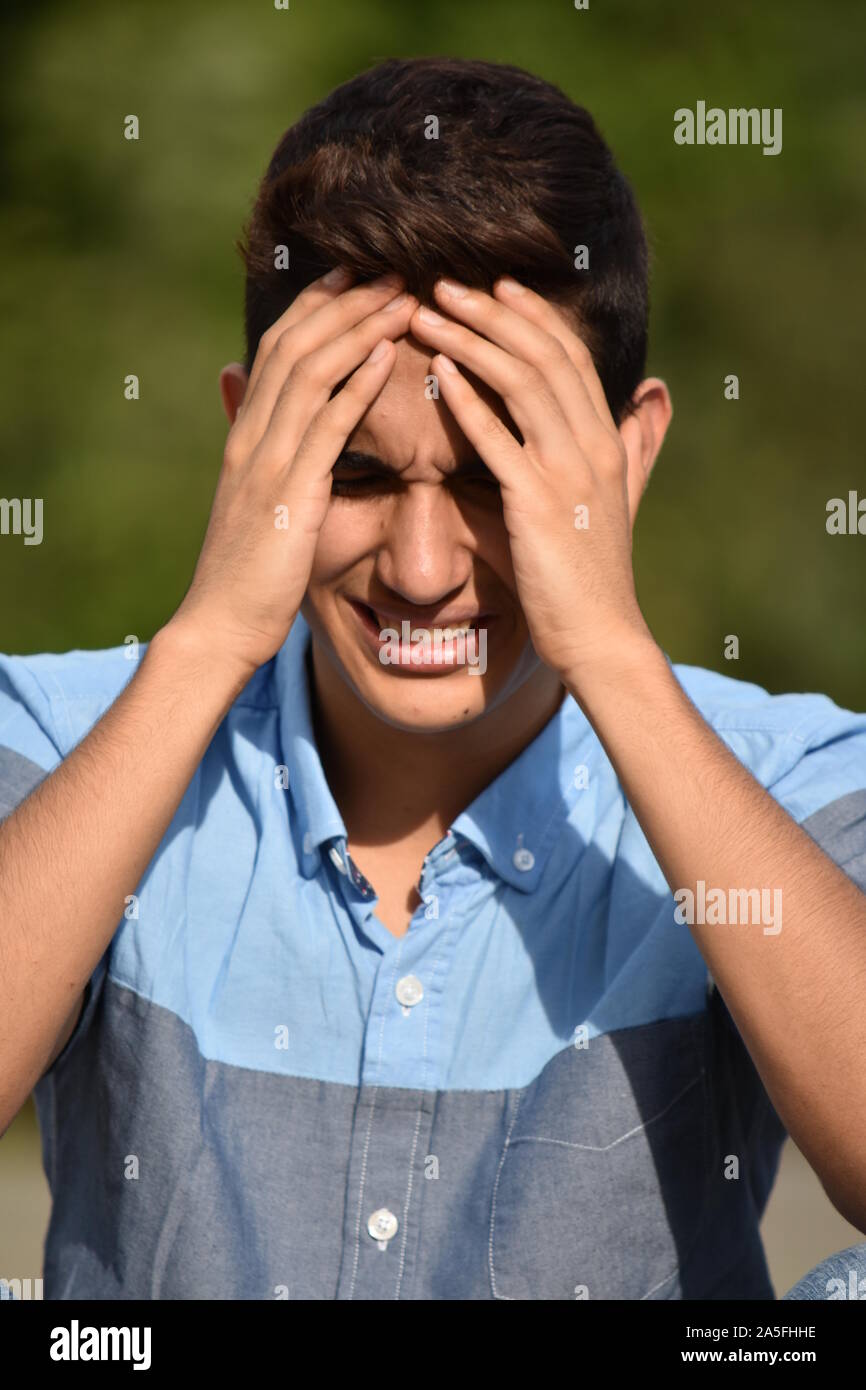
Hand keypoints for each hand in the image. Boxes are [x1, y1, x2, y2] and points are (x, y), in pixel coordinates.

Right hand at [167, 270, 416, 679]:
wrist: (220, 624)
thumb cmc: (246, 571)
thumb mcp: (251, 501)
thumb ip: (256, 446)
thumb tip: (243, 391)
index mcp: (246, 436)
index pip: (280, 349)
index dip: (317, 306)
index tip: (356, 275)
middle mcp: (252, 437)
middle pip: (297, 344)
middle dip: (344, 301)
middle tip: (391, 269)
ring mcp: (266, 461)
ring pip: (311, 372)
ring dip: (359, 327)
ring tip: (401, 297)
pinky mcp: (289, 494)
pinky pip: (325, 425)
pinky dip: (357, 384)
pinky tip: (387, 355)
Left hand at [408, 277, 657, 685]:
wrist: (600, 636)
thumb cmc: (598, 574)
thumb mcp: (625, 497)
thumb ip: (639, 442)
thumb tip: (656, 394)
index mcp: (608, 439)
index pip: (571, 356)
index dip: (534, 315)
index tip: (495, 285)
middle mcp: (593, 444)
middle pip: (543, 354)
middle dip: (493, 312)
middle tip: (445, 283)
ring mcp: (568, 471)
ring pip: (521, 382)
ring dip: (472, 339)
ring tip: (429, 312)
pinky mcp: (538, 503)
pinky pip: (498, 438)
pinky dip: (468, 399)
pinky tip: (438, 369)